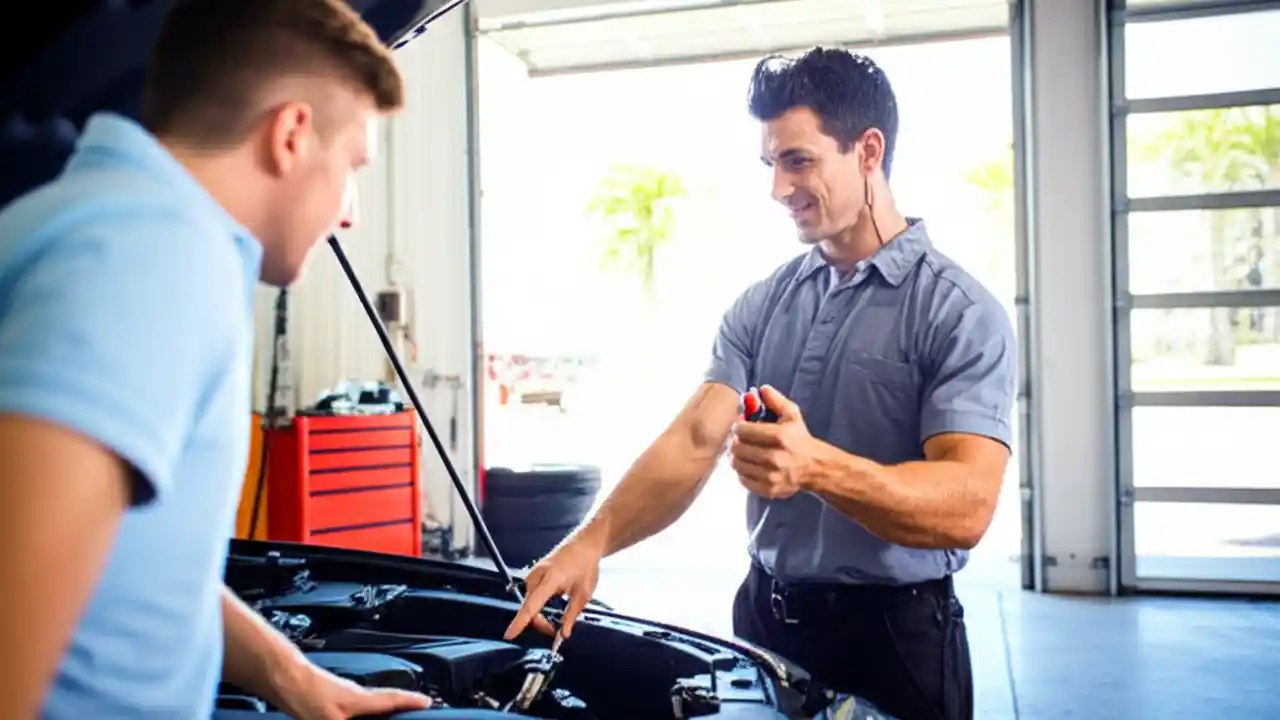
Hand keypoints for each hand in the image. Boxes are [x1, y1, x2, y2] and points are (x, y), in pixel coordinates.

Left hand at [273, 661, 431, 719]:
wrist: (285, 679)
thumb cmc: (307, 696)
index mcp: (363, 700)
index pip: (394, 699)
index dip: (412, 701)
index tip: (428, 702)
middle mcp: (357, 694)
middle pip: (387, 700)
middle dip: (402, 704)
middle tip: (413, 709)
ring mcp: (345, 694)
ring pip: (372, 703)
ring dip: (384, 708)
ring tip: (391, 715)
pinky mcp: (333, 697)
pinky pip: (358, 706)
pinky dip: (367, 712)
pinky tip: (358, 717)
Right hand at [503, 533, 603, 640]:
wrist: (584, 545)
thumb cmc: (585, 565)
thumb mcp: (583, 594)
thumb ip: (571, 615)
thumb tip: (563, 634)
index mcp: (550, 579)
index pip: (531, 606)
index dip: (520, 622)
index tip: (509, 635)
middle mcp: (537, 575)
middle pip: (529, 607)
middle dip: (540, 622)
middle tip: (556, 630)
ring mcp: (533, 573)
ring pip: (529, 603)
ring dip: (539, 613)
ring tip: (557, 614)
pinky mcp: (534, 574)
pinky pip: (531, 595)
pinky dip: (539, 604)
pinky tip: (554, 601)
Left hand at [730, 385, 820, 499]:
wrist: (814, 467)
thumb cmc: (800, 439)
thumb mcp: (792, 415)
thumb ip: (775, 400)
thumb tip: (761, 389)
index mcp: (779, 436)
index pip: (742, 430)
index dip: (738, 427)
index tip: (740, 427)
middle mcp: (774, 457)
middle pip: (737, 448)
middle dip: (736, 442)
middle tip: (740, 440)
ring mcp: (771, 476)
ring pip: (737, 465)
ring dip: (737, 457)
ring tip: (744, 453)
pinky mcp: (769, 490)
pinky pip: (743, 481)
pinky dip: (743, 473)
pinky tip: (750, 466)